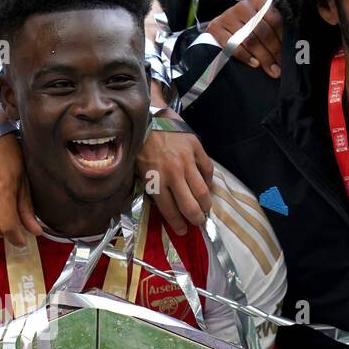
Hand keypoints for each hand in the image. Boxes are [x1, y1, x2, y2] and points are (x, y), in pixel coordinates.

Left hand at [138, 113, 211, 234]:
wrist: (147, 117)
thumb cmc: (139, 146)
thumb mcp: (139, 171)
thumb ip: (152, 188)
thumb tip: (167, 206)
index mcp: (155, 181)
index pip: (170, 210)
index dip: (178, 224)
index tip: (182, 231)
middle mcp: (172, 173)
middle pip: (190, 205)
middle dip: (196, 218)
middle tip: (198, 222)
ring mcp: (186, 160)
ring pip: (203, 190)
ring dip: (206, 203)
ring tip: (206, 208)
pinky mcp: (196, 147)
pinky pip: (208, 169)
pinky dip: (209, 180)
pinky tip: (207, 186)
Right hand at [206, 0, 282, 79]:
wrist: (222, 24)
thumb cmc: (247, 24)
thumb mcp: (261, 20)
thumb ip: (274, 28)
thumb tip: (291, 47)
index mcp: (258, 1)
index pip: (274, 19)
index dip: (282, 38)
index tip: (289, 53)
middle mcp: (242, 6)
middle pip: (262, 31)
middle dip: (273, 51)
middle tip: (280, 66)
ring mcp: (228, 16)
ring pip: (249, 40)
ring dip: (262, 56)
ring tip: (271, 69)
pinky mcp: (216, 28)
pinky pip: (233, 46)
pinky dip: (245, 56)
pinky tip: (255, 64)